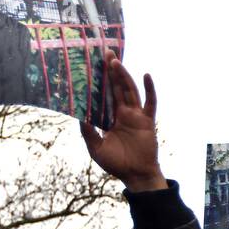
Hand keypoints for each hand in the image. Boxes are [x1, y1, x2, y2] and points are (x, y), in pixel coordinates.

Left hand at [80, 51, 165, 192]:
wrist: (136, 175)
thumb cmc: (116, 164)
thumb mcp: (96, 148)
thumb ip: (88, 132)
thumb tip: (78, 116)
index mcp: (110, 118)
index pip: (104, 95)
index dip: (99, 81)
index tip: (92, 66)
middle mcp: (123, 113)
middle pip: (117, 87)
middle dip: (111, 71)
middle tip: (105, 53)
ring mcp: (136, 115)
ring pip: (130, 91)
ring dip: (124, 76)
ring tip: (116, 61)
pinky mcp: (147, 120)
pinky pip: (150, 102)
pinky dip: (149, 88)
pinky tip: (146, 75)